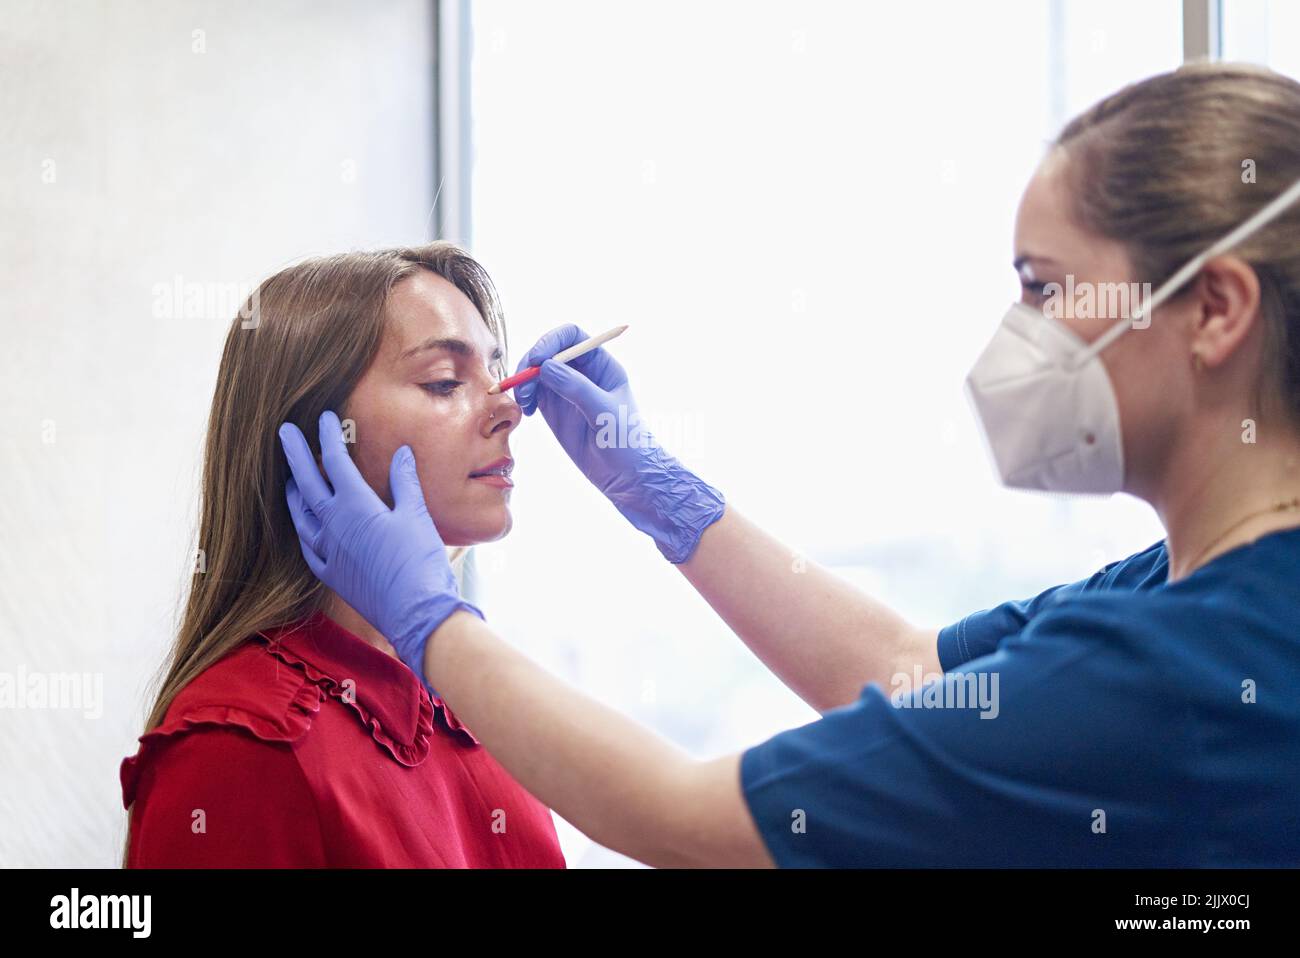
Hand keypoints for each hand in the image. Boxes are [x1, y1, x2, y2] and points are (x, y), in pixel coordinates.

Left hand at [277, 410, 483, 683]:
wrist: (417, 613)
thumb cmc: (421, 563)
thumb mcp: (417, 516)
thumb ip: (404, 482)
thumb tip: (401, 453)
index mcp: (356, 507)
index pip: (336, 463)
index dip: (329, 437)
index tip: (325, 418)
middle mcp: (334, 527)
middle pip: (308, 484)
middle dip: (296, 455)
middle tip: (285, 432)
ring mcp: (329, 552)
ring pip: (301, 517)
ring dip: (294, 494)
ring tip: (290, 480)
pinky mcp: (333, 575)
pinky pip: (308, 549)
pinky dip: (303, 532)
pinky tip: (305, 527)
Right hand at [514, 324, 724, 562]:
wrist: (627, 477)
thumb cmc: (626, 442)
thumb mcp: (604, 413)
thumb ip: (577, 388)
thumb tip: (546, 367)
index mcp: (602, 365)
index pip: (572, 336)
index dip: (551, 341)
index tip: (537, 359)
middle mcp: (583, 373)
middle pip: (549, 351)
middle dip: (531, 362)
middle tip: (522, 383)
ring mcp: (567, 391)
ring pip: (537, 372)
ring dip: (525, 381)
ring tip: (525, 402)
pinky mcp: (556, 411)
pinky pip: (534, 393)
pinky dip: (525, 397)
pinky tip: (529, 411)